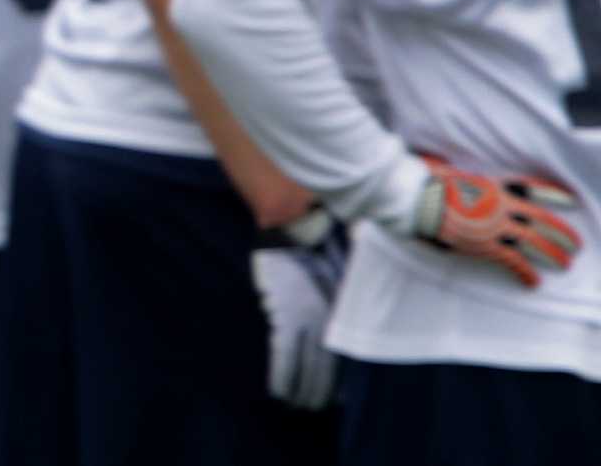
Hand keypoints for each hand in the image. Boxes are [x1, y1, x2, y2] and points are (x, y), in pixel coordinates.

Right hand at [252, 209, 348, 408]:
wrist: (293, 227)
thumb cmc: (320, 245)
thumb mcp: (342, 273)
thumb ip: (346, 297)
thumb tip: (356, 318)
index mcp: (340, 311)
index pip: (342, 355)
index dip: (340, 379)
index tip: (339, 398)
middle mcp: (326, 321)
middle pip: (326, 367)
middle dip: (320, 390)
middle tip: (315, 407)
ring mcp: (303, 320)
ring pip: (306, 367)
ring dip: (302, 389)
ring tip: (298, 405)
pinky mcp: (282, 316)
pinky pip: (283, 355)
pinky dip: (282, 376)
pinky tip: (280, 392)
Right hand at [402, 156, 581, 288]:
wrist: (417, 201)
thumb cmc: (427, 184)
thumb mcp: (445, 170)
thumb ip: (452, 169)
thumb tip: (439, 163)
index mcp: (495, 184)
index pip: (532, 187)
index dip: (554, 194)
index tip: (570, 200)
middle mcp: (502, 205)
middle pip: (543, 219)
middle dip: (563, 232)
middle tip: (575, 243)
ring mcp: (496, 226)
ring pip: (535, 242)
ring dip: (553, 254)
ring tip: (565, 263)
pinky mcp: (487, 245)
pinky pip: (513, 261)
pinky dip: (525, 273)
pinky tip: (533, 282)